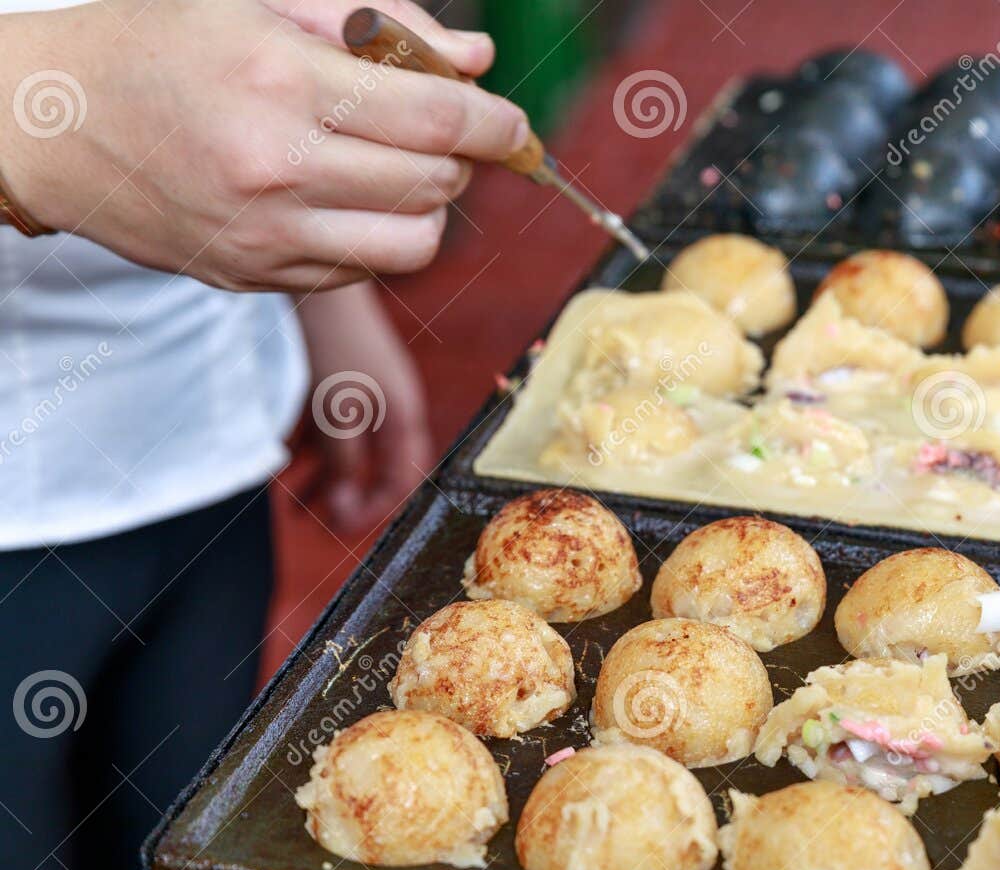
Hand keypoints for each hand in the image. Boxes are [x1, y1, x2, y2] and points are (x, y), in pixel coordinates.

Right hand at [0, 0, 527, 290]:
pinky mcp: (256, 277)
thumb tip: (476, 61)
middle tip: (436, 133)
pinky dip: (375, 238)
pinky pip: (362, 272)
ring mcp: (267, 233)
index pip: (439, 118)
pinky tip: (342, 198)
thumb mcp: (261, 1)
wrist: (51, 123)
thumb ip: (379, 22)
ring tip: (395, 171)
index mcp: (282, 81)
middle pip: (436, 184)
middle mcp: (278, 167)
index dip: (497, 124)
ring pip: (413, 244)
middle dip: (458, 159)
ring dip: (427, 208)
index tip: (513, 125)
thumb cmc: (160, 44)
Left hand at [293, 284, 433, 533]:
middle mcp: (388, 403)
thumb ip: (344, 460)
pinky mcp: (340, 372)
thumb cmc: (335, 344)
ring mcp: (364, 386)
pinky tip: (284, 455)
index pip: (403, 476)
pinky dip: (310, 441)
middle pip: (371, 464)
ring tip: (292, 499)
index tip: (342, 526)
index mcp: (402, 414)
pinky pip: (329, 420)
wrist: (319, 281)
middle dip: (343, 495)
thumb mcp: (339, 411)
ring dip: (322, 472)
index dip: (376, 506)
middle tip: (312, 522)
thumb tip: (347, 504)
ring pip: (347, 444)